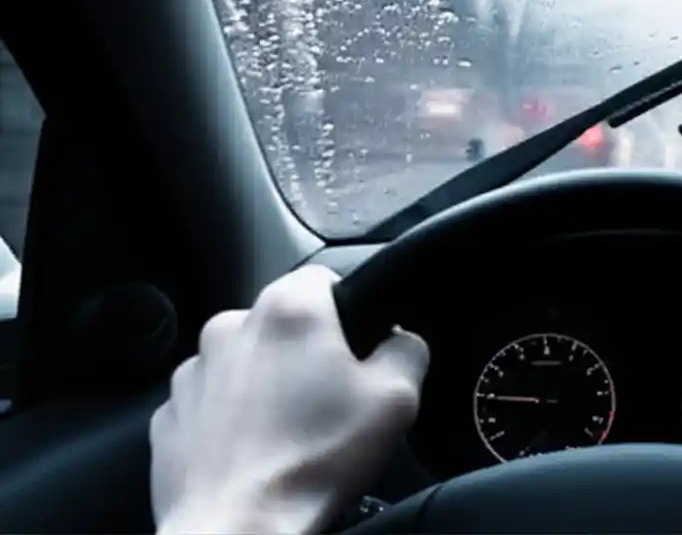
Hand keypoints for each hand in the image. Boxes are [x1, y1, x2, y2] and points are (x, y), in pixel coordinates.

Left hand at [150, 265, 429, 534]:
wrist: (238, 529)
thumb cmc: (312, 463)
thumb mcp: (396, 399)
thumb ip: (408, 350)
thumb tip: (402, 342)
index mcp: (289, 310)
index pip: (326, 277)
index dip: (351, 312)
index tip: (360, 351)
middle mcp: (231, 328)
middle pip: (285, 326)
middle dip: (309, 356)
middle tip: (333, 403)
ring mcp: (192, 373)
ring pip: (247, 366)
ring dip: (269, 389)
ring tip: (294, 437)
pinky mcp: (169, 417)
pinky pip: (212, 407)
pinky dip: (234, 423)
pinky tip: (260, 455)